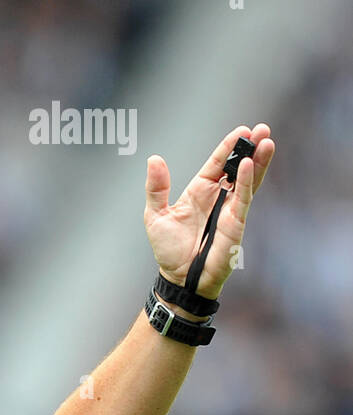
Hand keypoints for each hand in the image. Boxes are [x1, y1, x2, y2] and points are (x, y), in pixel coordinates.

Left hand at [145, 123, 274, 300]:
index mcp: (200, 191)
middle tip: (261, 129)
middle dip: (250, 148)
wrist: (179, 278)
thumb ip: (156, 188)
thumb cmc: (169, 251)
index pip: (217, 163)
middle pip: (238, 167)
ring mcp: (229, 209)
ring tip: (266, 140)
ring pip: (247, 179)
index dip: (228, 147)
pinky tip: (249, 165)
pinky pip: (243, 198)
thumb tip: (154, 159)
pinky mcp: (235, 222)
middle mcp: (217, 197)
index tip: (241, 131)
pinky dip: (247, 182)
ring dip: (258, 161)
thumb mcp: (156, 216)